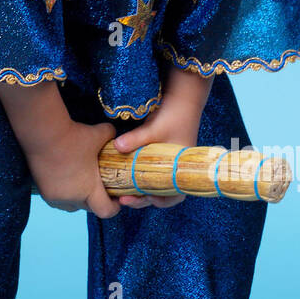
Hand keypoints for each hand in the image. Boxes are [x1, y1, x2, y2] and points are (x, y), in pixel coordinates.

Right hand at [26, 118, 121, 218]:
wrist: (43, 133)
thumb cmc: (73, 136)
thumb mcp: (99, 134)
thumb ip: (111, 136)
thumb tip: (116, 138)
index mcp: (89, 189)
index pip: (105, 211)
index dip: (114, 207)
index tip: (116, 199)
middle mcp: (72, 198)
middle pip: (89, 208)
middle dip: (96, 200)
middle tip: (99, 186)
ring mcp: (56, 197)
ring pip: (72, 206)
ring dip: (78, 199)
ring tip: (81, 184)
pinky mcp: (43, 192)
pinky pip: (58, 200)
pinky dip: (64, 194)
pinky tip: (65, 181)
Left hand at [109, 71, 209, 208]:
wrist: (182, 97)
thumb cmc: (173, 115)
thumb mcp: (154, 128)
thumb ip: (136, 139)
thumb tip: (117, 146)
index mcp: (182, 169)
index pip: (175, 196)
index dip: (160, 201)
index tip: (143, 200)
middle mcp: (176, 169)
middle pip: (161, 193)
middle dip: (143, 199)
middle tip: (124, 200)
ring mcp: (169, 162)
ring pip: (155, 184)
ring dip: (140, 189)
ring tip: (121, 193)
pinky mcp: (161, 154)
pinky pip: (151, 172)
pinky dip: (140, 177)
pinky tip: (125, 177)